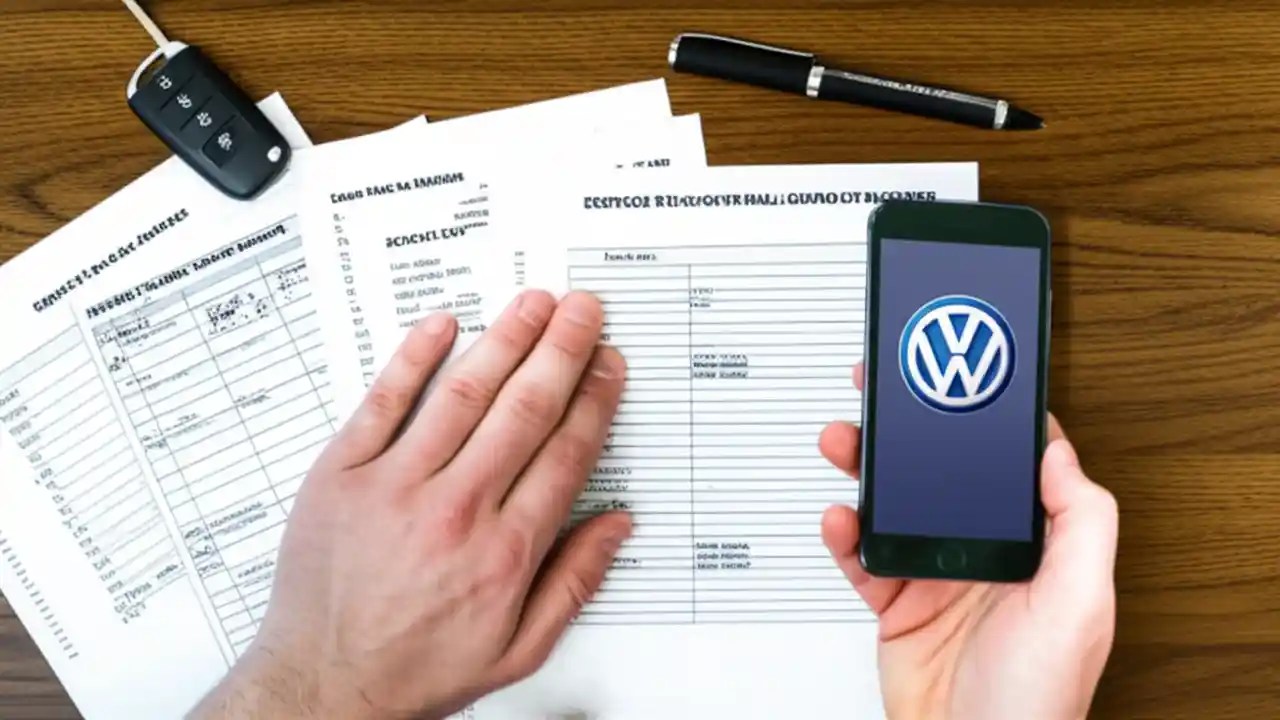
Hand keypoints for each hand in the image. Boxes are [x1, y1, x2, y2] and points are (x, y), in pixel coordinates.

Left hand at [189, 290, 631, 719]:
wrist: (324, 683)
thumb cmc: (416, 669)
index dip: (594, 400)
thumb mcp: (518, 649)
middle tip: (583, 310)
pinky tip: (442, 325)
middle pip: (524, 410)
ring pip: (463, 396)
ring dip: (505, 341)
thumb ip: (574, 583)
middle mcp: (456, 510)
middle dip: (562, 351)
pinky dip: (414, 358)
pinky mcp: (342, 474)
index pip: (565, 453)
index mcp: (505, 552)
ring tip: (533, 303)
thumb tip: (615, 525)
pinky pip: (383, 403)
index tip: (608, 365)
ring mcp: (395, 486)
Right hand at [819, 365, 1117, 719]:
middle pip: (940, 474)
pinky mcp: (896, 603)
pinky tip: (839, 518)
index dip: (984, 418)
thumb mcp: (1080, 606)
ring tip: (844, 443)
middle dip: (906, 431)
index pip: (1010, 466)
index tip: (961, 376)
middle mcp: (985, 554)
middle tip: (879, 393)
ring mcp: (937, 576)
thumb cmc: (1036, 702)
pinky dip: (842, 533)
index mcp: (1036, 548)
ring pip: (893, 504)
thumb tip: (1060, 452)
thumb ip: (1082, 524)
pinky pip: (860, 555)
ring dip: (865, 469)